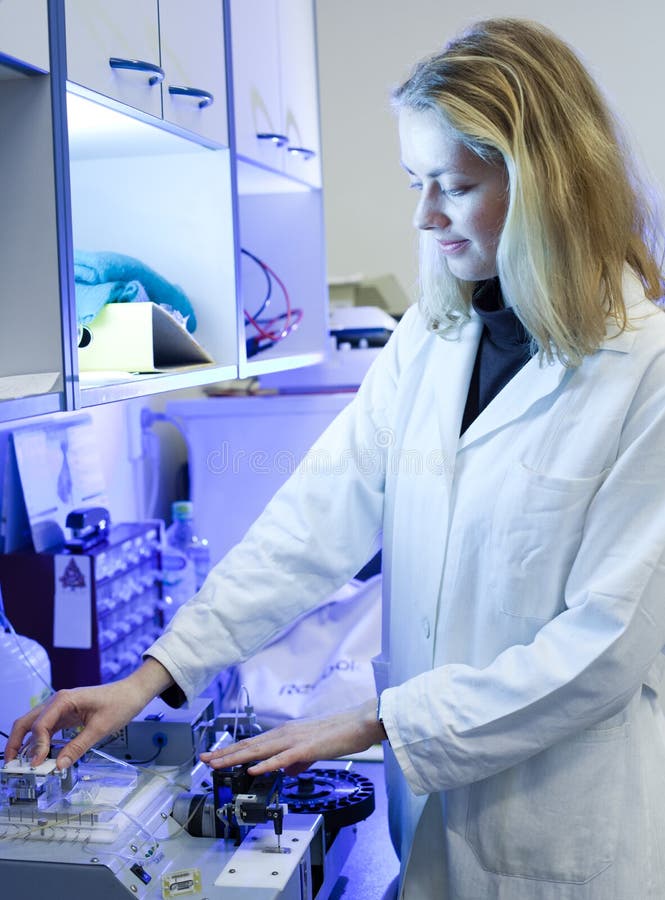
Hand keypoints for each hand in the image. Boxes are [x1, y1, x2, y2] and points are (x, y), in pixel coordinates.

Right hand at [5, 658, 173, 769]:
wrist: (132, 693)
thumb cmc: (120, 704)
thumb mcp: (101, 728)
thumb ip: (78, 746)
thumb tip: (60, 765)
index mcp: (64, 700)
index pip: (40, 725)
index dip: (36, 747)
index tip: (37, 765)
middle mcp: (57, 702)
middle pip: (27, 721)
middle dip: (16, 742)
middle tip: (11, 765)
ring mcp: (60, 708)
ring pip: (34, 725)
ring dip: (26, 743)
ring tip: (21, 764)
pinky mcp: (65, 714)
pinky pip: (46, 728)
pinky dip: (39, 742)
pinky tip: (39, 756)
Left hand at [200, 697, 386, 775]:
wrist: (358, 723)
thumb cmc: (338, 734)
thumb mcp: (312, 751)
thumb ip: (296, 761)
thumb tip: (284, 771)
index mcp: (285, 734)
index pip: (253, 743)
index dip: (231, 750)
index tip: (214, 756)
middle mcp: (285, 734)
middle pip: (249, 745)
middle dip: (225, 753)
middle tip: (204, 759)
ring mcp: (294, 740)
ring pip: (259, 750)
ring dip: (236, 757)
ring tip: (218, 763)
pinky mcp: (306, 749)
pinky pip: (282, 758)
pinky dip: (265, 764)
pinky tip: (252, 770)